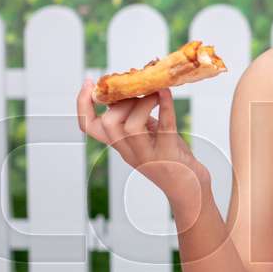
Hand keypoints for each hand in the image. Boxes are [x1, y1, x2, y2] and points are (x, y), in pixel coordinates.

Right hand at [76, 82, 209, 203]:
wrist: (189, 189)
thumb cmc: (170, 158)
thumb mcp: (146, 137)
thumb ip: (134, 118)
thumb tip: (126, 90)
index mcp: (120, 145)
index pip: (89, 127)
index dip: (83, 104)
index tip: (89, 82)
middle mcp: (129, 151)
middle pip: (107, 125)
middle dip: (119, 101)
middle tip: (138, 91)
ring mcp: (148, 155)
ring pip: (130, 128)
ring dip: (142, 104)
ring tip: (156, 93)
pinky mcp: (169, 155)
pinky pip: (165, 128)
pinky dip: (166, 108)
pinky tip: (167, 93)